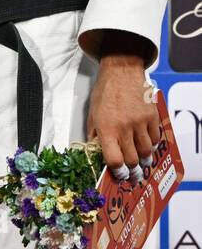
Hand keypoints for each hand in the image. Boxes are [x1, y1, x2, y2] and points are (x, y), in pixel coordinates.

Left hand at [88, 45, 159, 183]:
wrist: (121, 72)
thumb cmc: (104, 93)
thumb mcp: (92, 113)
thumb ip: (95, 134)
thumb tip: (97, 152)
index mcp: (106, 128)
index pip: (114, 159)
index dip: (117, 171)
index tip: (119, 175)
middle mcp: (124, 128)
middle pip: (132, 159)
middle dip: (133, 171)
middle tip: (133, 175)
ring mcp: (140, 123)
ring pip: (146, 151)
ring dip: (143, 159)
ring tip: (140, 162)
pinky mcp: (152, 117)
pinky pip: (155, 138)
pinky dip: (151, 144)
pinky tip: (146, 144)